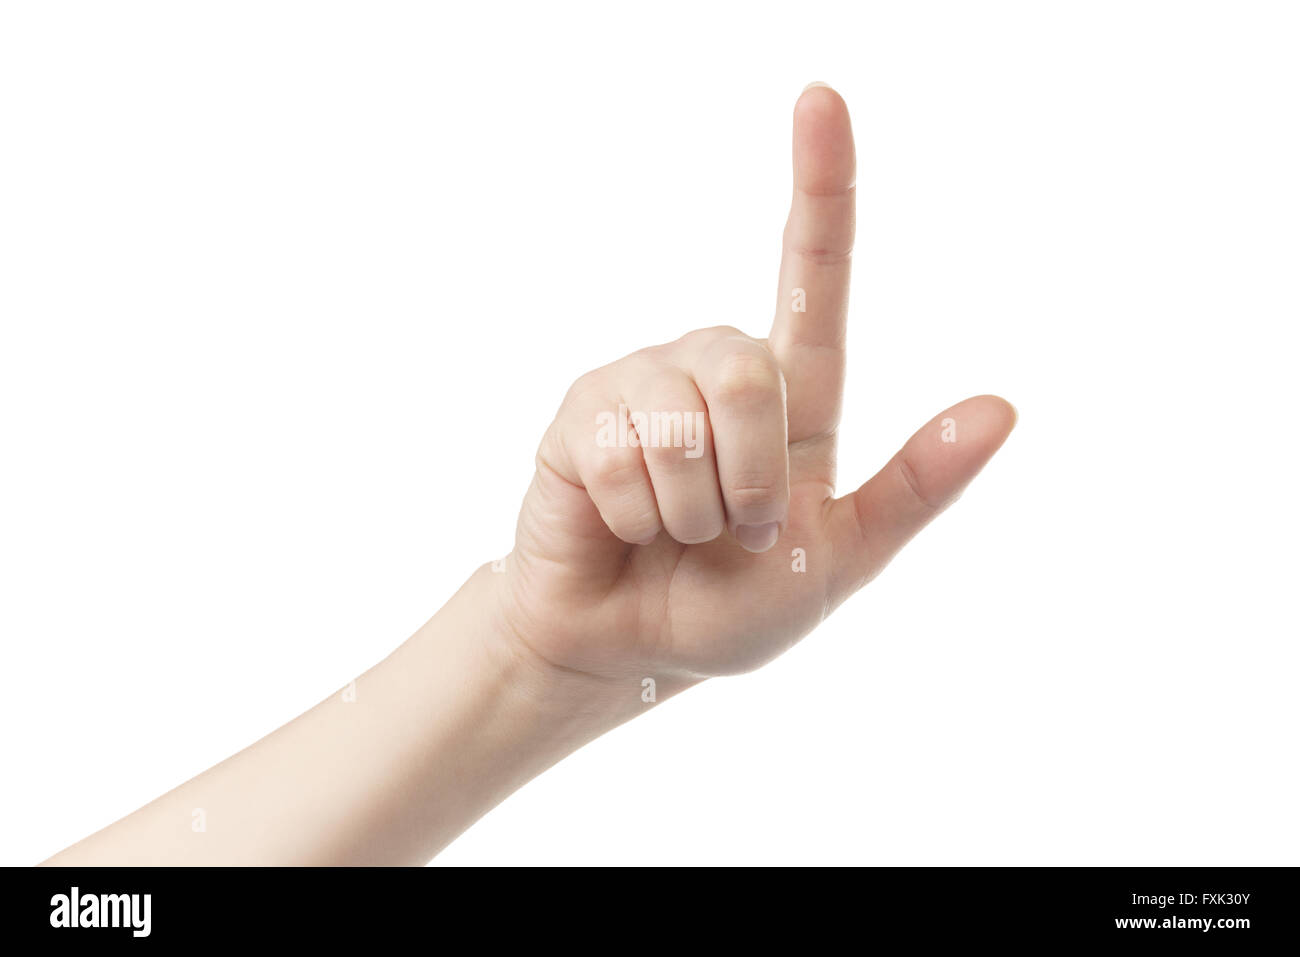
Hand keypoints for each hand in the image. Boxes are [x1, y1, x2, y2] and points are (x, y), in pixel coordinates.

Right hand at [494, 84, 1015, 684]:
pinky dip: (634, 515)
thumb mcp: (839, 559)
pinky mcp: (584, 411)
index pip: (813, 278)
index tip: (821, 98)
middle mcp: (717, 369)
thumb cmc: (731, 606)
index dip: (821, 189)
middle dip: (751, 479)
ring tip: (676, 531)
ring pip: (683, 417)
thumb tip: (1005, 407)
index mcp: (792, 398)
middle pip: (749, 368)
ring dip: (692, 510)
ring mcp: (645, 383)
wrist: (629, 650)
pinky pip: (620, 449)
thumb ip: (916, 488)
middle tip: (735, 528)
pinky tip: (622, 524)